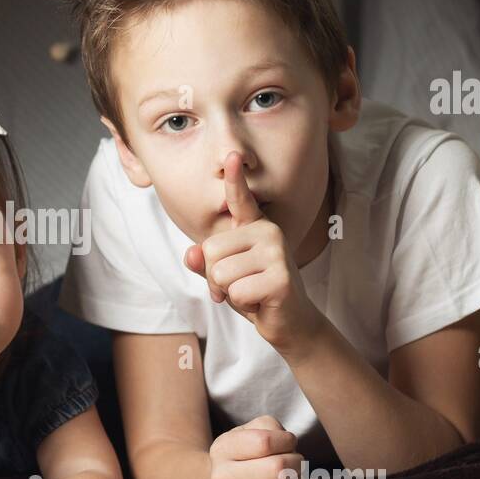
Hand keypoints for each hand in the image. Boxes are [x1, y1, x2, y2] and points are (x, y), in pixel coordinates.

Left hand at [184, 151, 325, 358]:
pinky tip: (261, 303)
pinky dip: (242, 305)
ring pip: (220, 273)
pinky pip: (236, 292)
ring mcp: (277, 253)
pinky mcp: (281, 278)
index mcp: (255, 227)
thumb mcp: (224, 277)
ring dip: (229, 293)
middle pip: (211, 251)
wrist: (289, 323)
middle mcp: (269, 232)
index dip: (234, 180)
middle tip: (240, 286)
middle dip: (216, 278)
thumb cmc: (255, 294)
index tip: (232, 155)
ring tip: (252, 294)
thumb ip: (205, 264)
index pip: (241, 201)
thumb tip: (189, 255)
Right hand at [209, 415, 302, 478]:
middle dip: (297, 461)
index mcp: (222, 450)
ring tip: (292, 478)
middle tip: (294, 461)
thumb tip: (287, 445)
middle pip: (277, 468)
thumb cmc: (248, 451)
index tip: (288, 442)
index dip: (286, 440)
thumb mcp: (253, 428)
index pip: (264, 442)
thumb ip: (271, 427)